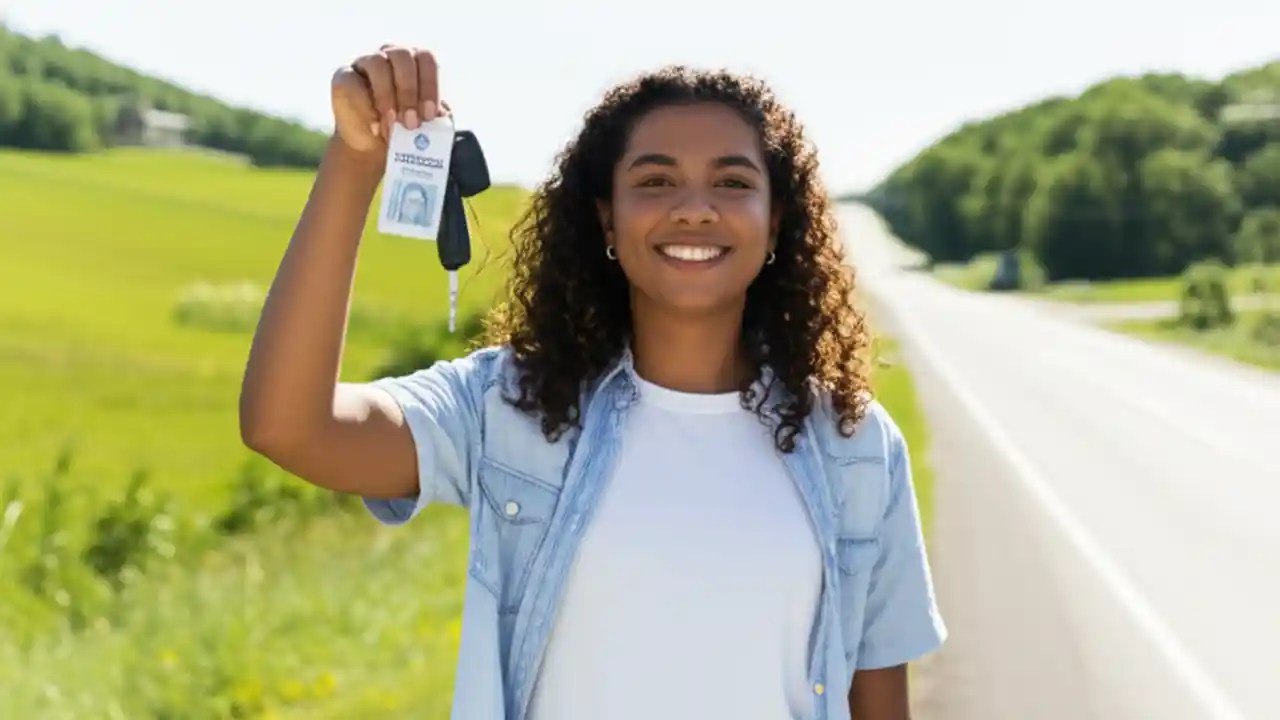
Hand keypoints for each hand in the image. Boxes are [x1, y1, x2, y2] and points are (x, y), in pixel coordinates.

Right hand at [330, 44, 448, 153]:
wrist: (373, 145)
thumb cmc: (403, 129)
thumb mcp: (424, 125)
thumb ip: (435, 118)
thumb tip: (441, 115)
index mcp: (415, 62)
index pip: (426, 60)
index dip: (429, 86)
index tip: (429, 115)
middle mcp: (391, 56)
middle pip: (403, 57)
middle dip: (409, 92)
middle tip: (410, 123)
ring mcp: (365, 62)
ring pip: (378, 65)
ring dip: (387, 98)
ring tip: (392, 127)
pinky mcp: (344, 77)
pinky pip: (352, 82)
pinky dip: (365, 107)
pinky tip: (375, 128)